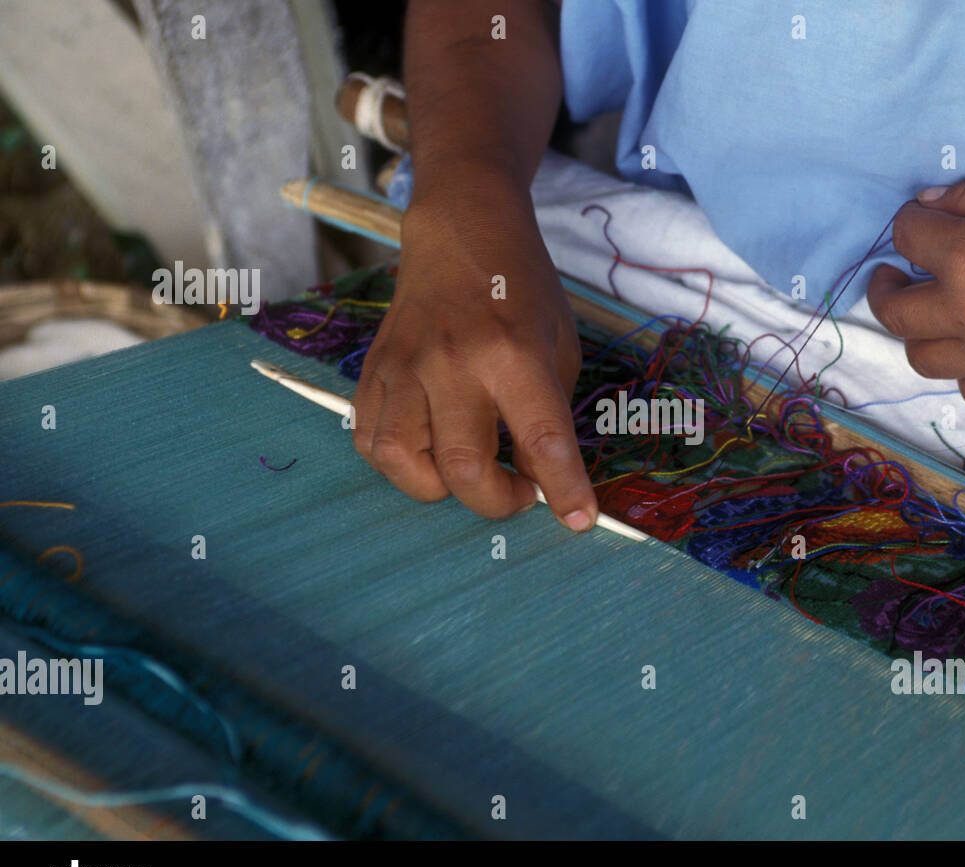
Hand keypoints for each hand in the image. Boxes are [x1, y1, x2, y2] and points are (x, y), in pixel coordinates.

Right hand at [352, 192, 598, 530]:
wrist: (461, 232)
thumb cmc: (520, 292)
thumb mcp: (558, 348)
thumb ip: (548, 417)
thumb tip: (536, 481)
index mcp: (512, 353)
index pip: (541, 437)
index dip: (563, 489)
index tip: (578, 521)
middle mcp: (453, 362)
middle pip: (464, 467)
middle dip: (498, 502)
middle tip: (520, 491)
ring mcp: (405, 367)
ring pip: (404, 464)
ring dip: (443, 488)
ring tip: (469, 469)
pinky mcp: (373, 371)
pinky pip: (372, 443)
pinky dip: (401, 465)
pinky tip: (430, 449)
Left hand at [867, 163, 964, 406]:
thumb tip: (929, 206)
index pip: (906, 237)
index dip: (909, 221)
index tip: (923, 219)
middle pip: (894, 311)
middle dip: (885, 287)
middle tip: (895, 274)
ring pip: (922, 357)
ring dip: (919, 331)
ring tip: (933, 311)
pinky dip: (963, 370)